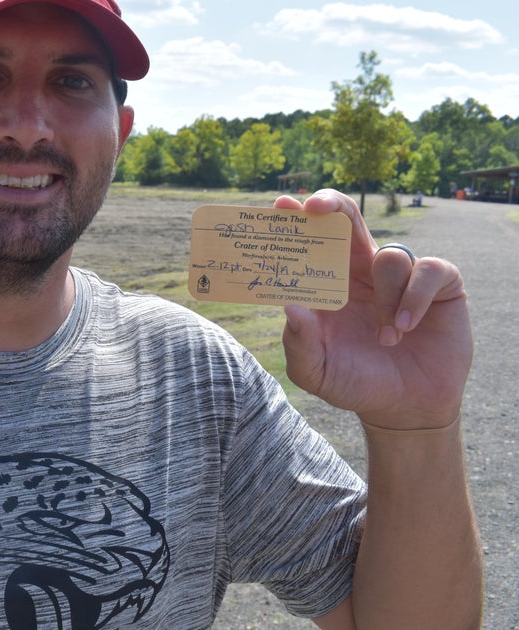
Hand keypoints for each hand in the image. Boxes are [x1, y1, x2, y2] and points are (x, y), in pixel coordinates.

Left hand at [274, 190, 470, 428]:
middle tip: (315, 207)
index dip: (297, 220)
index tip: (281, 207)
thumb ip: (299, 344)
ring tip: (386, 338)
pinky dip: (415, 298)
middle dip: (331, 204)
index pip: (311, 241)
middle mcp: (362, 271)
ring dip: (386, 297)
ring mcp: (401, 275)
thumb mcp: (316, 371)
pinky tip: (406, 327)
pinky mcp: (440, 284)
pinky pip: (428, 270)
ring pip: (389, 256)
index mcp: (328, 283)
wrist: (405, 407)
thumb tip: (289, 306)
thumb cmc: (355, 382)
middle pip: (347, 220)